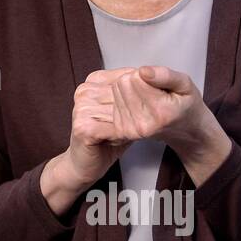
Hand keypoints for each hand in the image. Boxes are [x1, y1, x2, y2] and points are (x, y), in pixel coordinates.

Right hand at [56, 67, 138, 188]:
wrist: (84, 164)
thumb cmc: (105, 138)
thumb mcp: (126, 112)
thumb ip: (138, 95)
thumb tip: (159, 84)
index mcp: (94, 81)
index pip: (128, 76)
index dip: (145, 92)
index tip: (149, 106)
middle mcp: (85, 91)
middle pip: (126, 94)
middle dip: (140, 110)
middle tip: (139, 123)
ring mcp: (82, 107)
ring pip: (123, 112)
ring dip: (131, 125)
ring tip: (126, 133)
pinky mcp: (83, 127)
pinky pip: (117, 130)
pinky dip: (124, 136)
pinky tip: (121, 139)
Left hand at [101, 65, 231, 183]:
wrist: (186, 131)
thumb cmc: (186, 106)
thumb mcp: (185, 85)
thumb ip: (166, 75)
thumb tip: (144, 71)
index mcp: (161, 112)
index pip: (136, 77)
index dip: (146, 74)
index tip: (158, 83)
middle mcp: (144, 124)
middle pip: (123, 83)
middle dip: (136, 80)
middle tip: (153, 90)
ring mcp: (131, 130)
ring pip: (116, 91)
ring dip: (130, 90)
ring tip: (148, 99)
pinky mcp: (123, 131)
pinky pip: (114, 102)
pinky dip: (125, 100)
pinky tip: (140, 106)